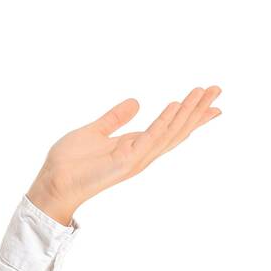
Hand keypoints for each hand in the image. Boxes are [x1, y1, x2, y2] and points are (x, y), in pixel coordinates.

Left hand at [27, 86, 223, 224]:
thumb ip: (115, 118)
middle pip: (177, 129)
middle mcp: (141, 153)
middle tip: (217, 89)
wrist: (53, 181)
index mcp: (134, 145)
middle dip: (197, 110)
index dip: (191, 115)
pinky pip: (150, 137)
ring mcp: (136, 158)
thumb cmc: (69, 162)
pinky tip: (175, 106)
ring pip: (169, 132)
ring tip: (204, 93)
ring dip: (188, 112)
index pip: (169, 128)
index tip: (211, 102)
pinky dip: (164, 122)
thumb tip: (135, 102)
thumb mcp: (95, 132)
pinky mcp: (126, 160)